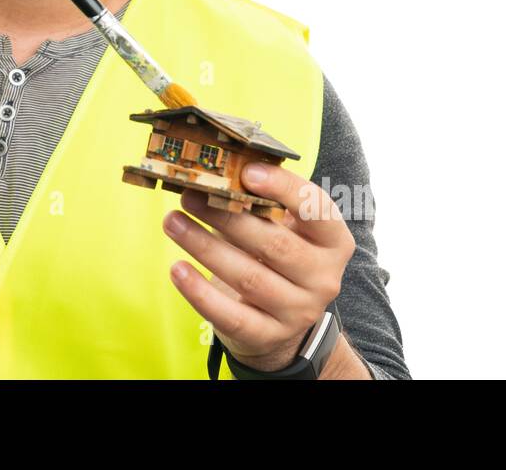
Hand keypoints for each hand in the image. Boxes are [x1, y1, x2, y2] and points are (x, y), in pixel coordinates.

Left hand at [162, 162, 355, 371]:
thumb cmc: (276, 258)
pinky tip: (177, 269)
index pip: (316, 210)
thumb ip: (262, 201)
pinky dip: (200, 293)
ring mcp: (298, 311)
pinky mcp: (268, 336)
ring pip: (248, 278)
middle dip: (226, 217)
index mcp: (333, 241)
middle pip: (274, 244)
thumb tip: (219, 169)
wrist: (280, 322)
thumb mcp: (283, 228)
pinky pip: (231, 316)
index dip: (284, 188)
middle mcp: (323, 278)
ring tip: (172, 223)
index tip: (246, 172)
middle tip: (190, 195)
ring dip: (204, 247)